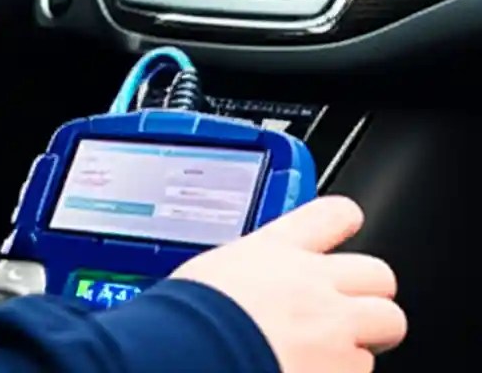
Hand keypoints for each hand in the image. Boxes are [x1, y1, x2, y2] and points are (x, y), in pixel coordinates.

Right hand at [171, 195, 406, 372]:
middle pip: (377, 272)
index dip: (343, 222)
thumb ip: (245, 274)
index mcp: (275, 250)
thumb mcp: (208, 276)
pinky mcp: (344, 370)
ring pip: (388, 322)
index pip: (333, 214)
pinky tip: (310, 372)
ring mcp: (335, 327)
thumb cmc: (184, 321)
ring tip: (331, 353)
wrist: (188, 356)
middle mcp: (312, 282)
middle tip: (347, 311)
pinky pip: (364, 370)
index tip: (344, 230)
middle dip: (369, 292)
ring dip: (364, 338)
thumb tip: (245, 286)